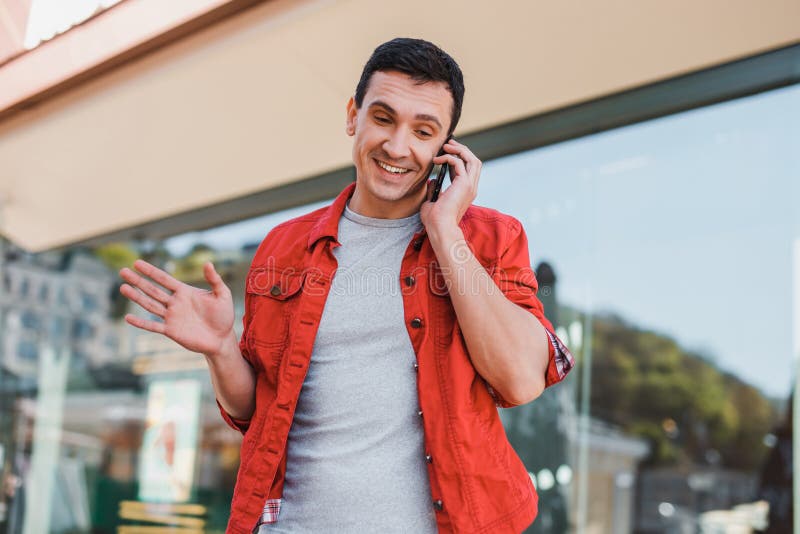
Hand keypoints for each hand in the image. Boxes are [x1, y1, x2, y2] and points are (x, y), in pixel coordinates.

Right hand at [119, 259, 234, 357]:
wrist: (222, 338)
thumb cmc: (223, 315)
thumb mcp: (222, 295)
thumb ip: (214, 279)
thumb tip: (207, 263)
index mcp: (185, 292)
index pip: (164, 279)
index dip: (151, 271)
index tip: (137, 263)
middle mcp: (175, 303)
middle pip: (152, 289)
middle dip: (138, 280)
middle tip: (122, 271)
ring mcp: (171, 317)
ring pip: (150, 305)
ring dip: (136, 297)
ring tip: (122, 287)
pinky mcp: (171, 331)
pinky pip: (153, 326)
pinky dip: (141, 323)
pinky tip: (128, 317)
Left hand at [419, 138, 481, 232]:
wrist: (440, 228)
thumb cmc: (435, 220)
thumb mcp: (432, 202)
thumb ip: (434, 190)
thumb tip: (432, 181)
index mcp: (466, 192)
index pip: (468, 170)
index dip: (458, 159)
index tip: (446, 153)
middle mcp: (471, 187)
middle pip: (474, 161)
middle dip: (462, 150)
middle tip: (448, 144)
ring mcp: (470, 185)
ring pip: (472, 159)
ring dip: (459, 149)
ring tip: (446, 146)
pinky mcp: (464, 184)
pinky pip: (459, 162)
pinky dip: (448, 157)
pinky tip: (437, 160)